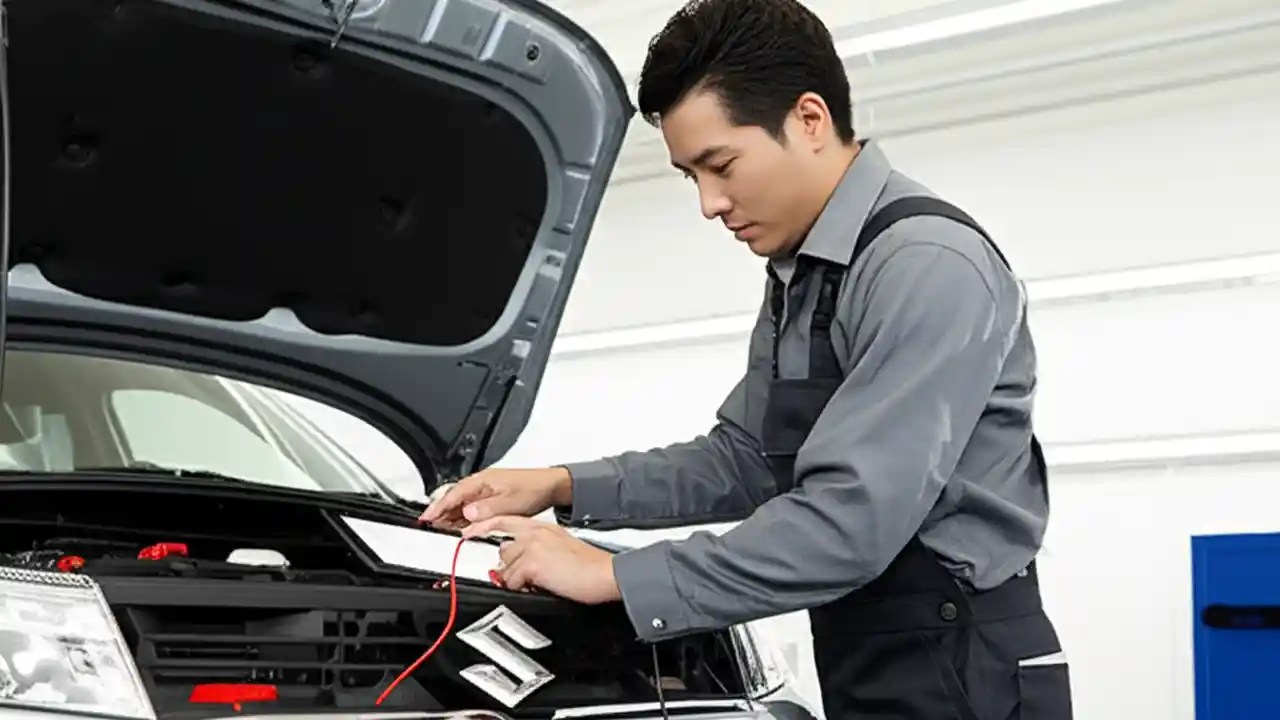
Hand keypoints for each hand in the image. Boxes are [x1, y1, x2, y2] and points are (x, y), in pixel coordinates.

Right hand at [419, 467, 571, 529]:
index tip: (426, 517)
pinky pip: (471, 507)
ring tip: (440, 527)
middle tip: (429, 525)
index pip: (453, 495)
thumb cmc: (532, 489)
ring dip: (450, 515)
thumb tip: (467, 514)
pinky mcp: (491, 497)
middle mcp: (481, 484)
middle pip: (453, 498)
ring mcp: (485, 490)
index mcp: (482, 482)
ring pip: (461, 503)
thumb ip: (486, 509)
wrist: (549, 487)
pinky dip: (463, 516)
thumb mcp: (509, 502)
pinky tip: (460, 526)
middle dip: (440, 511)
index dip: (437, 507)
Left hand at [462, 516, 620, 603]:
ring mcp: (532, 546)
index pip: (506, 520)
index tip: (469, 531)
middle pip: (503, 549)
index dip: (484, 526)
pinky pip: (512, 580)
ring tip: (537, 582)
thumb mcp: (561, 548)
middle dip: (510, 567)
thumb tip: (519, 563)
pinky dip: (522, 587)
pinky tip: (539, 585)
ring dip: (516, 579)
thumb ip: (537, 549)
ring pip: (506, 567)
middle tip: (526, 577)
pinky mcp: (531, 563)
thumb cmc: (589, 565)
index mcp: (543, 527)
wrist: (602, 573)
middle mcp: (535, 533)